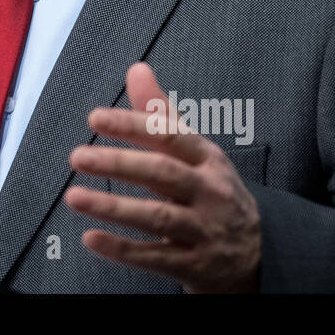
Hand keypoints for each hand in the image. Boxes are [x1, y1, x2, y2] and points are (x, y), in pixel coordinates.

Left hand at [64, 62, 260, 292]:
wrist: (261, 253)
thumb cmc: (213, 192)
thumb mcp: (196, 152)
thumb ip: (160, 114)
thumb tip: (136, 70)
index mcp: (207, 158)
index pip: (169, 135)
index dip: (132, 124)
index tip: (96, 117)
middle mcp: (208, 191)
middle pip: (162, 173)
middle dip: (118, 163)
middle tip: (77, 156)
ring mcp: (203, 229)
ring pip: (156, 216)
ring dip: (113, 207)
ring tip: (73, 197)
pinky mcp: (195, 265)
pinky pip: (155, 257)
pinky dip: (122, 249)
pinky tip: (91, 239)